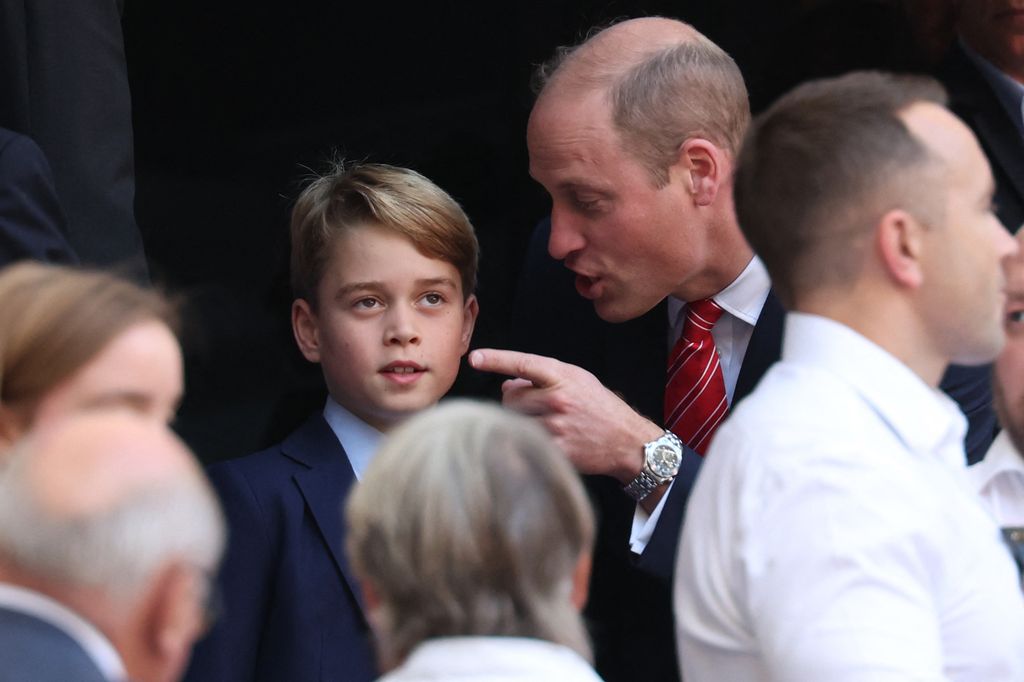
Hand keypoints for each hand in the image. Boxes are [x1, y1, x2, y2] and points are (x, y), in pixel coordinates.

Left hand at [469, 348, 662, 483]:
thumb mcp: (578, 381)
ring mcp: (556, 425)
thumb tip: (508, 383)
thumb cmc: (601, 408)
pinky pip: (525, 441)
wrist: (627, 441)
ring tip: (541, 423)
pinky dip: (526, 440)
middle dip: (514, 402)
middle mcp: (558, 398)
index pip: (523, 363)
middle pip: (510, 397)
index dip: (496, 359)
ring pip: (515, 420)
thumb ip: (544, 378)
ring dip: (520, 421)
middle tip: (531, 407)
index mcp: (564, 376)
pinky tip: (543, 440)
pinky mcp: (556, 448)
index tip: (475, 358)